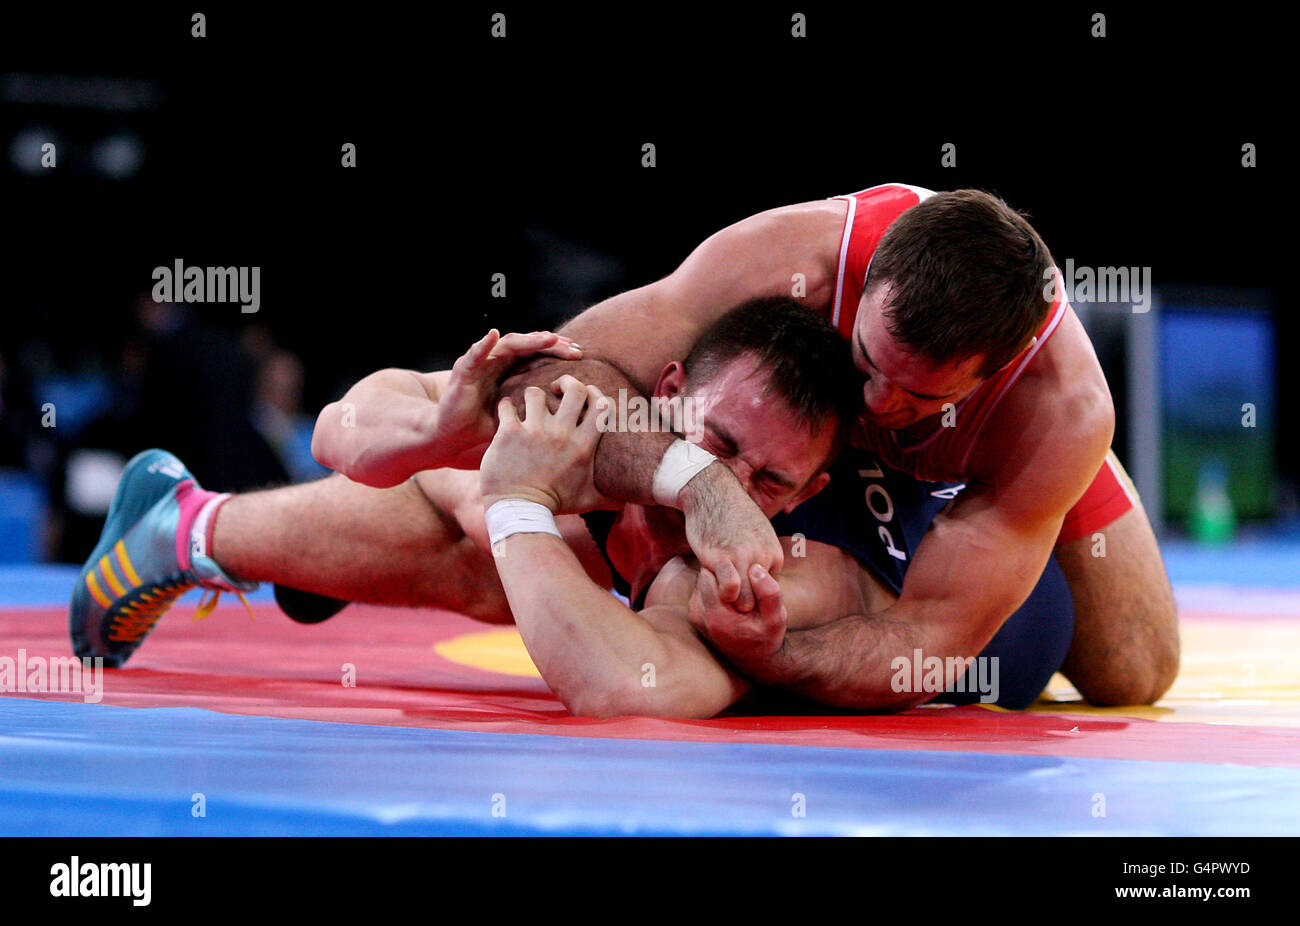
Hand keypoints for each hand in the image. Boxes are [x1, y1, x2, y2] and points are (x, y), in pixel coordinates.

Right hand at [433, 330, 581, 467]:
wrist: (454, 435)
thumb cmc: (487, 425)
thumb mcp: (520, 415)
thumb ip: (540, 408)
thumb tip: (575, 417)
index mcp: (512, 369)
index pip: (538, 353)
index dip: (558, 350)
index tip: (580, 353)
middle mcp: (498, 361)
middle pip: (528, 345)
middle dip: (551, 343)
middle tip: (573, 347)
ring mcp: (481, 364)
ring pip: (507, 345)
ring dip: (527, 340)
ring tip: (547, 338)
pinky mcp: (463, 371)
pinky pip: (473, 355)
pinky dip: (483, 344)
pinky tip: (493, 335)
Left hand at [480, 376, 612, 513]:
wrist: (520, 511)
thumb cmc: (554, 505)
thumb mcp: (587, 500)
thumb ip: (609, 498)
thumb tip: (627, 503)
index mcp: (583, 446)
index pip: (601, 405)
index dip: (595, 393)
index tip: (584, 397)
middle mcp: (562, 434)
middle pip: (575, 389)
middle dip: (567, 382)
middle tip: (556, 389)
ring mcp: (535, 431)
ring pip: (536, 393)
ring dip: (532, 395)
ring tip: (527, 404)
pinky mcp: (510, 433)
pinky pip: (507, 405)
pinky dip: (506, 406)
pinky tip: (506, 412)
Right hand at [679, 463, 783, 611]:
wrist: (712, 493)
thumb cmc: (730, 517)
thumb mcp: (757, 536)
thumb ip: (761, 558)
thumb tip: (760, 583)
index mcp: (774, 555)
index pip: (768, 594)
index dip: (752, 597)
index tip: (738, 592)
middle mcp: (764, 558)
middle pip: (758, 602)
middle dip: (742, 605)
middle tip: (726, 599)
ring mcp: (744, 559)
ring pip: (745, 602)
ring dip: (730, 603)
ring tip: (718, 592)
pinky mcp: (723, 558)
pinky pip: (730, 590)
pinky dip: (721, 594)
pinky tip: (711, 581)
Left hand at [689, 563, 788, 680]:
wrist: (754, 658)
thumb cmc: (767, 635)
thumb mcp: (776, 617)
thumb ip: (769, 593)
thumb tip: (754, 567)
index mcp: (717, 617)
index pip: (713, 575)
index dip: (730, 568)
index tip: (744, 570)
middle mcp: (700, 616)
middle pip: (705, 575)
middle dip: (722, 572)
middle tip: (741, 574)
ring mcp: (695, 616)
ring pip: (702, 580)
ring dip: (719, 579)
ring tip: (739, 585)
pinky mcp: (694, 614)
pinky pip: (701, 589)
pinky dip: (715, 587)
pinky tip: (732, 593)